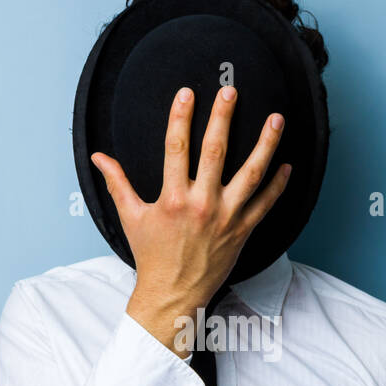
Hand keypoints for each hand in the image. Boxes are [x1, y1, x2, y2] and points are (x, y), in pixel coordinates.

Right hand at [90, 84, 289, 353]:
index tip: (187, 93)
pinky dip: (278, 185)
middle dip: (223, 118)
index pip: (176, 148)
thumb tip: (97, 156)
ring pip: (251, 174)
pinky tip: (288, 164)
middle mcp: (202, 205)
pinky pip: (265, 204)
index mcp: (173, 199)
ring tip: (276, 119)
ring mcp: (226, 217)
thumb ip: (117, 182)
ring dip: (265, 144)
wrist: (174, 294)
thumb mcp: (131, 217)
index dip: (180, 117)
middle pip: (215, 152)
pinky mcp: (242, 231)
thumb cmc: (152, 256)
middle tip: (231, 91)